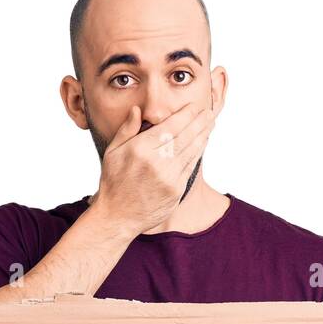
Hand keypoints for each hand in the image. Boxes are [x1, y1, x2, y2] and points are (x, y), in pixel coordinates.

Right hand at [89, 103, 215, 234]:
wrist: (118, 217)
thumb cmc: (113, 183)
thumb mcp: (112, 152)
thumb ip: (127, 130)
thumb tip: (138, 109)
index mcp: (140, 149)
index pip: (170, 126)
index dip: (185, 115)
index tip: (193, 107)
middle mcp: (156, 162)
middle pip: (184, 136)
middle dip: (199, 122)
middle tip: (208, 112)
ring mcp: (169, 177)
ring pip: (191, 150)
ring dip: (203, 135)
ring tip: (210, 124)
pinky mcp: (176, 190)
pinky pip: (190, 166)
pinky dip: (198, 152)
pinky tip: (202, 143)